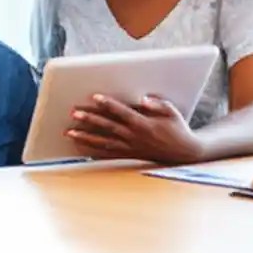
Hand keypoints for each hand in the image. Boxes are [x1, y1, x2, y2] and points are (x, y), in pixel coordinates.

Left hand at [67, 94, 204, 163]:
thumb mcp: (172, 112)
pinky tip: (81, 146)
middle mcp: (134, 137)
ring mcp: (130, 147)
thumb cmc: (177, 128)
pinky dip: (94, 150)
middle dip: (90, 119)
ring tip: (69, 132)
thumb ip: (157, 104)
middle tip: (74, 113)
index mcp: (144, 124)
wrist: (183, 153)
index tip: (95, 97)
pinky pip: (108, 153)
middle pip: (108, 127)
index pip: (123, 112)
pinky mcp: (129, 154)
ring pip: (104, 142)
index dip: (109, 104)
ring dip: (86, 137)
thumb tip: (143, 99)